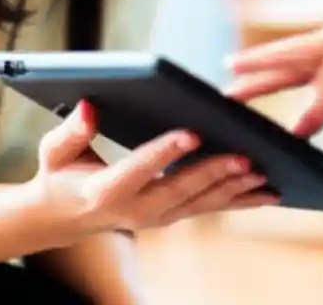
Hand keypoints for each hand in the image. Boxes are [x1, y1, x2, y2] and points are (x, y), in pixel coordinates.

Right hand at [25, 101, 277, 243]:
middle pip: (180, 190)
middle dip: (214, 173)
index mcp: (105, 191)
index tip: (192, 132)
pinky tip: (268, 192)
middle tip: (245, 156)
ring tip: (264, 173)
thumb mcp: (54, 151)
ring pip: (201, 204)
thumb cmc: (59, 175)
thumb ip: (72, 130)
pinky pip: (208, 208)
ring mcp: (156, 217)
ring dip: (234, 190)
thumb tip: (89, 105)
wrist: (64, 216)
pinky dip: (239, 200)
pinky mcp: (171, 216)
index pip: (139, 168)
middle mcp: (135, 210)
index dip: (165, 151)